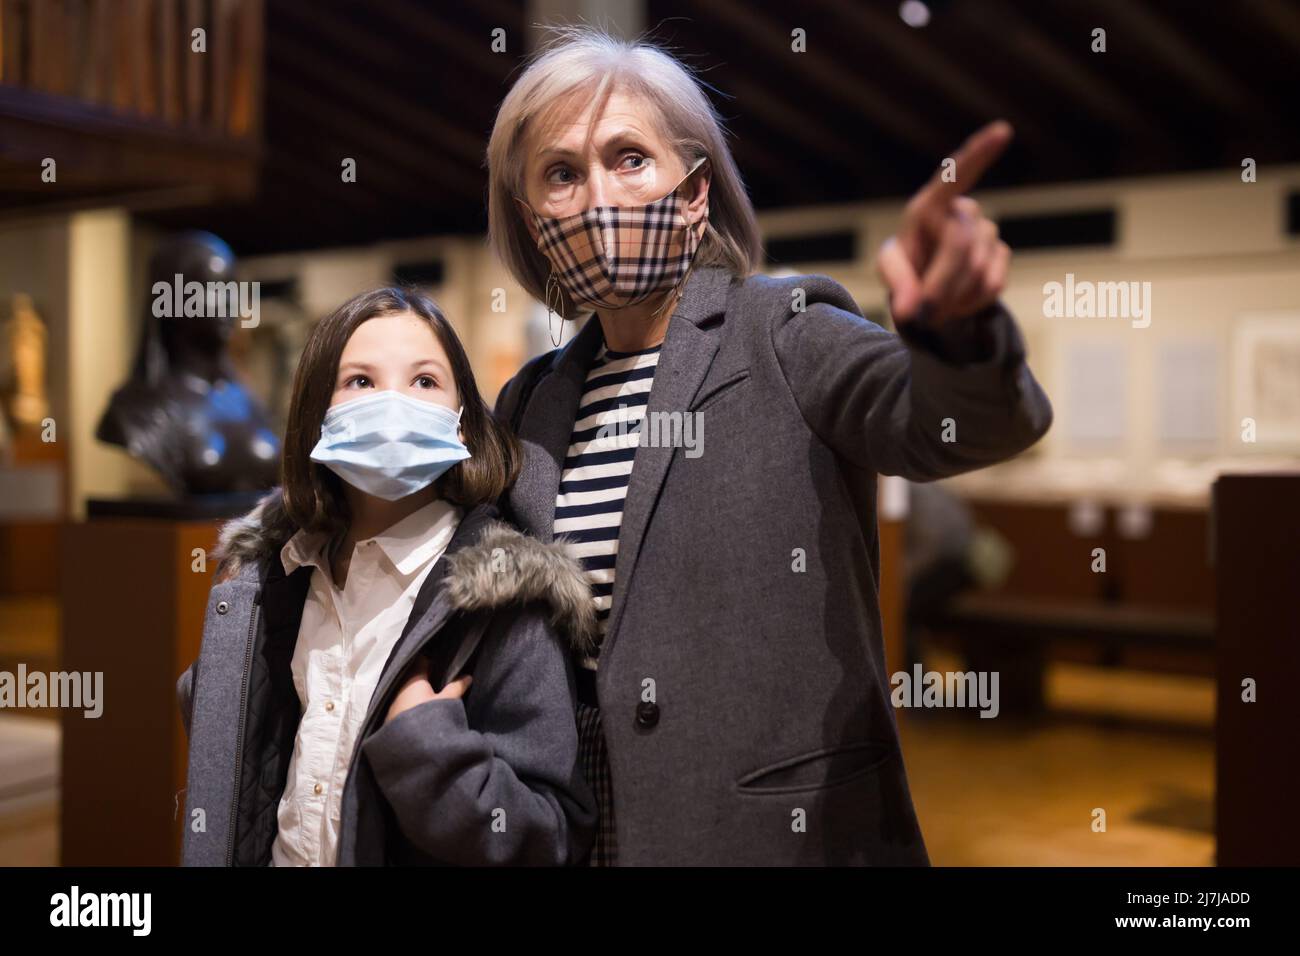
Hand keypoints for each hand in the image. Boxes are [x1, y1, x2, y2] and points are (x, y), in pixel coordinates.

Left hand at [384, 658, 471, 723]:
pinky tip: (421, 710)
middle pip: (413, 676)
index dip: (432, 660)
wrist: (409, 746)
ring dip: (418, 692)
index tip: (442, 662)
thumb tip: (467, 677)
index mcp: (413, 679)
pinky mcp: (391, 716)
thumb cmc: (428, 716)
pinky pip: (403, 703)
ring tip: (432, 696)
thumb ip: (456, 687)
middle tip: (441, 680)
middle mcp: (400, 687)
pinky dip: (412, 703)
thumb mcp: (447, 701)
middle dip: (425, 678)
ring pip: (407, 691)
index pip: (421, 661)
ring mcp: (393, 702)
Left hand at [877, 120, 1013, 326]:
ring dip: (954, 298)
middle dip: (941, 285)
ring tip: (937, 305)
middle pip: (960, 247)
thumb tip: (911, 310)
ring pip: (977, 271)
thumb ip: (897, 286)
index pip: (954, 177)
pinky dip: (972, 302)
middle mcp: (961, 212)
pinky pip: (993, 284)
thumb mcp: (891, 274)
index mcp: (928, 206)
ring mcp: (986, 232)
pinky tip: (960, 300)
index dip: (977, 154)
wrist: (930, 293)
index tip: (1003, 131)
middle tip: (924, 314)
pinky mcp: (1001, 255)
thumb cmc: (904, 272)